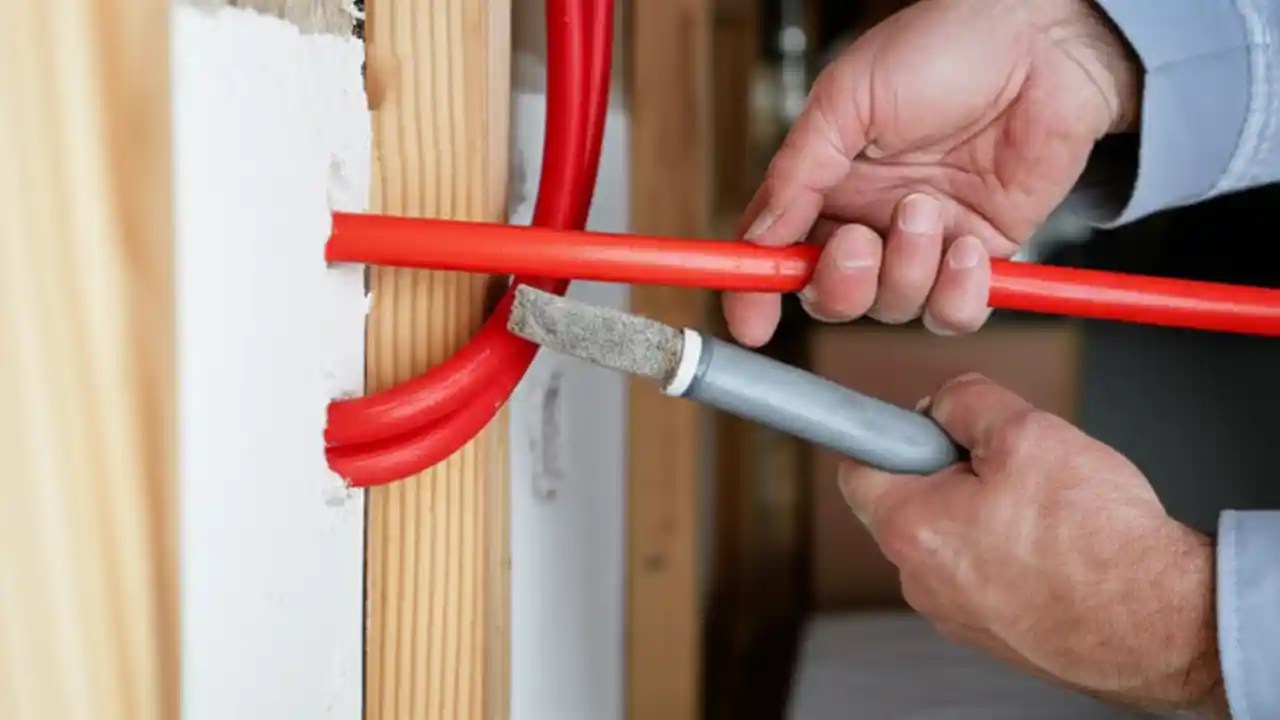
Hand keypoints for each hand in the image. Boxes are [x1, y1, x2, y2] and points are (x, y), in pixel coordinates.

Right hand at [724, 0, 1140, 345]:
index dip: (759, 293)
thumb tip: (759, 237)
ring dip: (907, 271)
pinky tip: (967, 246)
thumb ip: (798, 173)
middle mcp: (871, 219)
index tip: (752, 323)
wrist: (1043, 44)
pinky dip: (958, 293)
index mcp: (827, 184)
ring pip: (894, 308)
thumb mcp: (847, 100)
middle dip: (841, 285)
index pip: (778, 254)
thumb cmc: (943, 47)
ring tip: (929, 210)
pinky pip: (954, 312)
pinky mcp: (980, 255)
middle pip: (834, 297)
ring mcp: (925, 242)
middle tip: (860, 242)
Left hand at [838, 374, 1226, 715]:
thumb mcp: (1028, 431)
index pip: (858, 467)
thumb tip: (944, 402)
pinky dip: (1010, 553)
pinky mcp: (991, 632)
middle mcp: (919, 579)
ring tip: (1046, 512)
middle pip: (909, 500)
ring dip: (986, 512)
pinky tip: (1057, 547)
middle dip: (952, 470)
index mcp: (911, 528)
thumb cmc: (1100, 541)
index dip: (894, 432)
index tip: (928, 425)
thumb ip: (967, 401)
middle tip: (1010, 465)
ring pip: (951, 536)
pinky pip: (982, 573)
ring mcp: (953, 612)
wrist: (1161, 625)